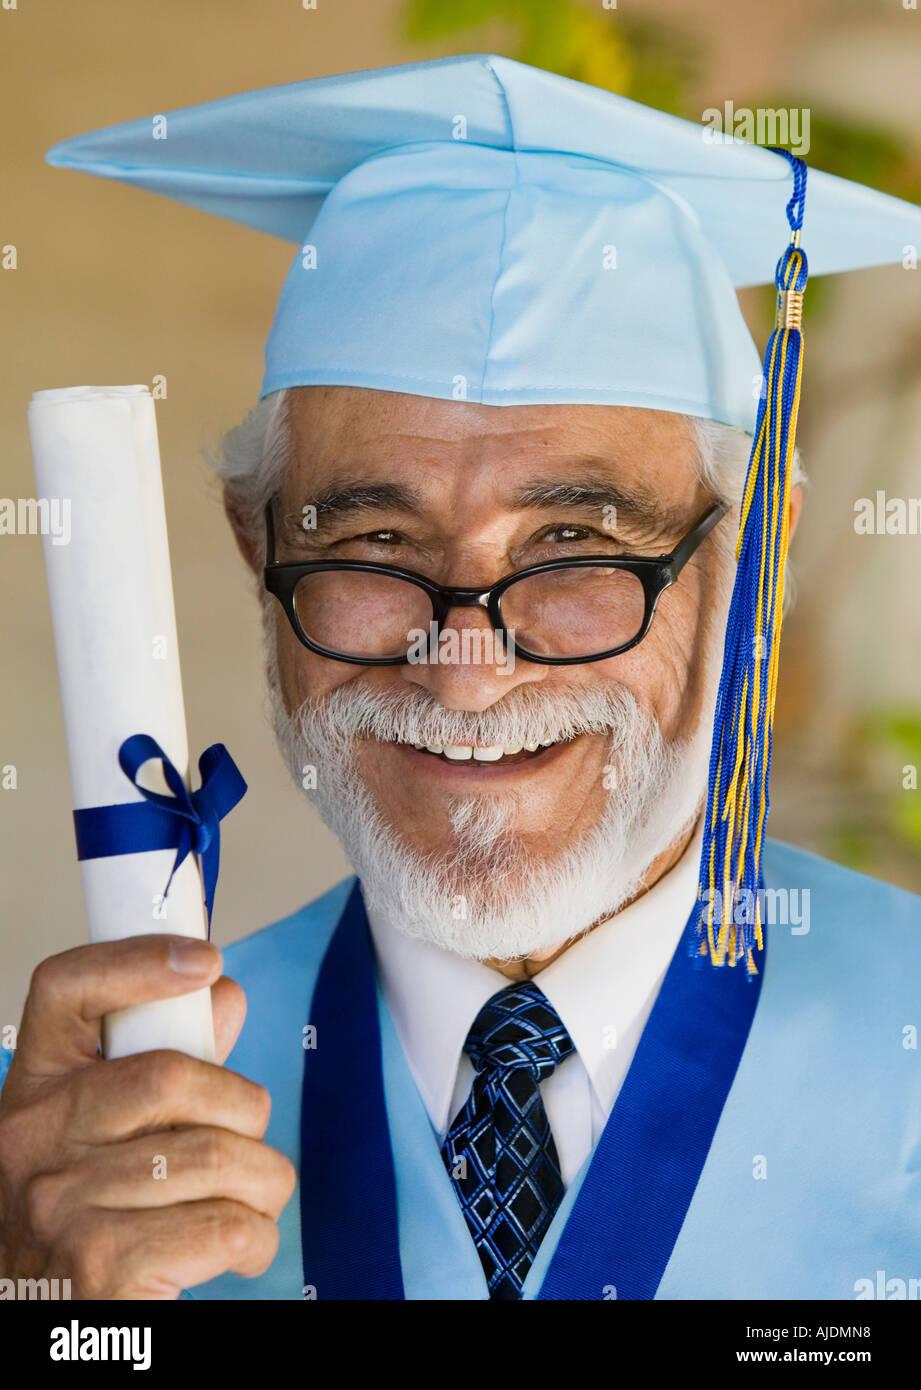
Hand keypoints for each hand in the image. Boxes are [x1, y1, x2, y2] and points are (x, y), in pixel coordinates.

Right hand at [0, 936, 295, 1298]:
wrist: (41, 1319)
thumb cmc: (79, 1220)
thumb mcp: (98, 1132)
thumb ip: (162, 1063)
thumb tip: (221, 996)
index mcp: (34, 1089)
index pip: (65, 988)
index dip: (138, 960)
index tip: (206, 960)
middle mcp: (35, 1138)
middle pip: (174, 1074)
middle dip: (244, 1108)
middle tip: (249, 1140)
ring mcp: (62, 1204)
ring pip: (219, 1156)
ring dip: (264, 1181)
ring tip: (253, 1201)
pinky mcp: (104, 1267)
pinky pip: (227, 1225)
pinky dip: (257, 1238)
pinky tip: (240, 1247)